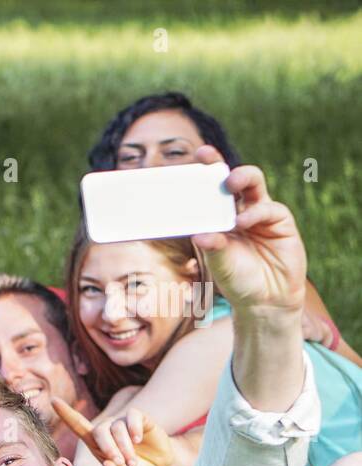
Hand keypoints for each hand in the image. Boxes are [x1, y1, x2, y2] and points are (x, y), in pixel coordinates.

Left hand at [53, 398, 174, 465]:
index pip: (78, 425)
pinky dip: (134, 429)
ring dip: (125, 448)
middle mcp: (107, 429)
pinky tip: (139, 440)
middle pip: (98, 431)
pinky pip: (132, 417)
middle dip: (108, 448)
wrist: (159, 464)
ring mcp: (122, 422)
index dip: (66, 413)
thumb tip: (108, 465)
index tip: (53, 400)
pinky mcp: (139, 418)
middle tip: (119, 463)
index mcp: (96, 443)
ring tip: (132, 463)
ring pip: (117, 429)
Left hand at [192, 146, 306, 323]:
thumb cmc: (237, 278)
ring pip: (253, 185)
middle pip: (232, 179)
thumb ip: (211, 248)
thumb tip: (200, 235)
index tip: (196, 156)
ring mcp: (260, 213)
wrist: (265, 299)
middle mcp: (238, 210)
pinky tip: (243, 222)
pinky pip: (269, 209)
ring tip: (229, 184)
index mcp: (218, 217)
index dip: (205, 172)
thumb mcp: (218, 264)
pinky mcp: (280, 221)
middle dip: (221, 166)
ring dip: (241, 178)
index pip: (210, 190)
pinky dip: (255, 214)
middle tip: (209, 161)